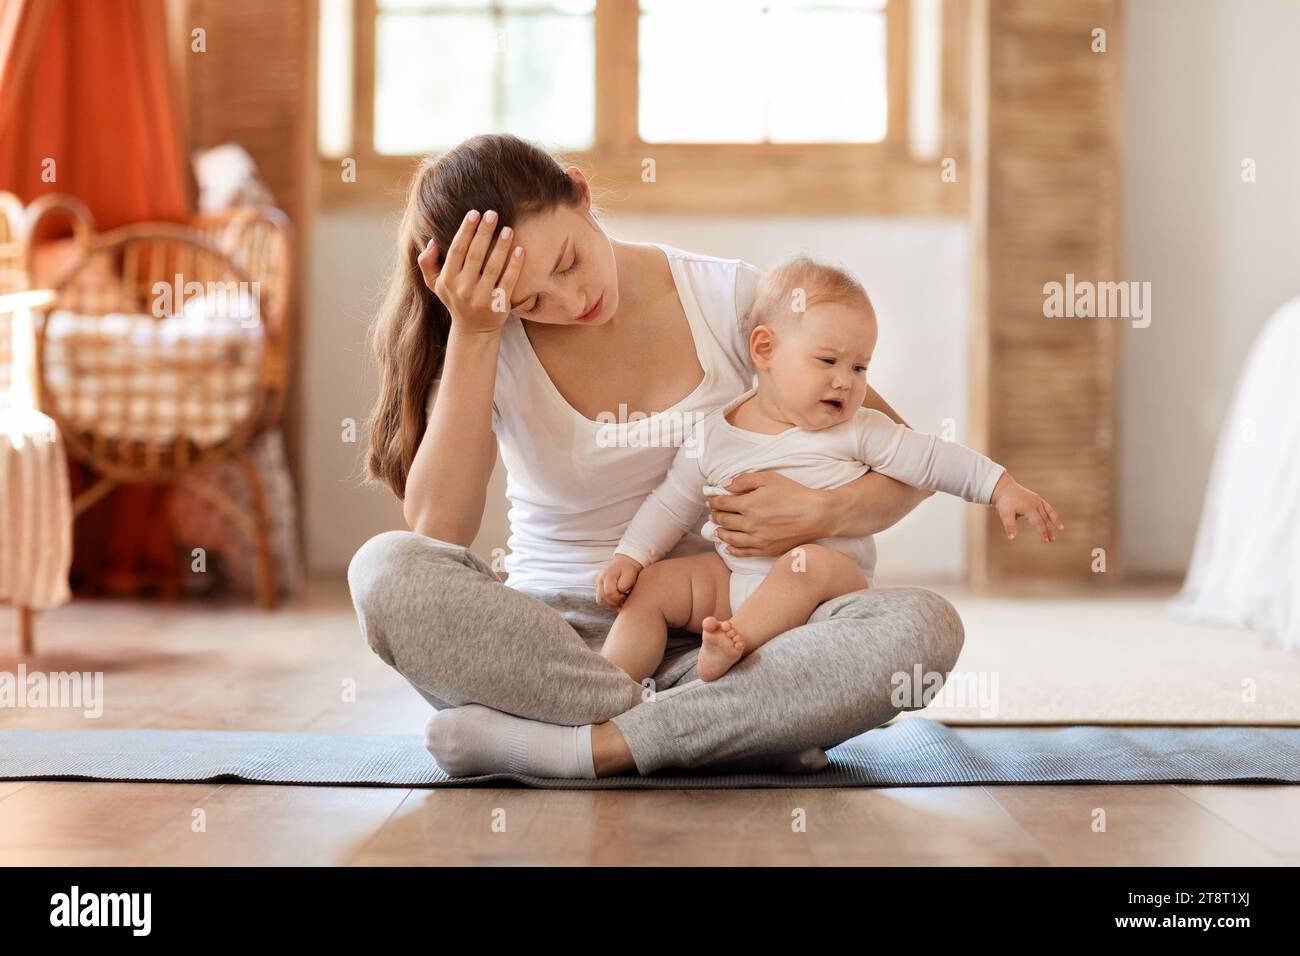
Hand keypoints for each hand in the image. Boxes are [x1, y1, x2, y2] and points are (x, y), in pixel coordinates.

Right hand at [417, 209, 524, 334]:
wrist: (473, 331)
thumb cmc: (455, 300)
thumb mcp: (435, 284)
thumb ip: (427, 263)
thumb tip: (431, 241)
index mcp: (447, 280)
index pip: (457, 250)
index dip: (466, 230)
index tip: (474, 213)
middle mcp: (463, 289)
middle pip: (475, 255)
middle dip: (484, 232)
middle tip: (493, 213)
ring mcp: (482, 298)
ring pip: (493, 266)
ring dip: (501, 246)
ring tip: (508, 229)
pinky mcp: (499, 305)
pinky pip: (508, 281)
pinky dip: (514, 265)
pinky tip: (520, 250)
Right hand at [596, 554, 642, 608]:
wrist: (625, 565)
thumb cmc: (629, 571)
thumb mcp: (631, 575)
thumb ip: (624, 585)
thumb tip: (618, 593)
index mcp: (608, 575)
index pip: (609, 593)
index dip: (618, 598)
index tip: (625, 595)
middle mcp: (601, 579)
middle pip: (602, 598)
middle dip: (614, 602)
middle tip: (623, 599)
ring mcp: (598, 583)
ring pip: (600, 600)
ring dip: (610, 604)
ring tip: (620, 601)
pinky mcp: (598, 588)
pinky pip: (600, 600)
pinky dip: (608, 603)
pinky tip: (616, 601)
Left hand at [706, 471, 829, 557]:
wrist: (816, 515)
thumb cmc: (794, 494)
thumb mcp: (769, 478)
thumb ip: (744, 480)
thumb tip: (725, 485)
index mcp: (748, 504)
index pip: (723, 503)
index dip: (714, 501)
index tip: (711, 500)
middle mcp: (749, 524)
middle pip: (724, 521)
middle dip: (715, 516)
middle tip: (713, 513)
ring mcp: (757, 539)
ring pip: (730, 538)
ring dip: (720, 533)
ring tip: (717, 529)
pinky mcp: (766, 550)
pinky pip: (743, 552)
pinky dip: (732, 549)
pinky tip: (728, 547)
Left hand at [990, 473, 1063, 542]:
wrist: (1003, 488)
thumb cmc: (1004, 502)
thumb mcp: (1005, 515)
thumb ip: (1010, 526)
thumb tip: (1012, 538)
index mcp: (1029, 508)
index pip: (1038, 522)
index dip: (1042, 532)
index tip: (1045, 541)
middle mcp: (1035, 503)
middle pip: (1044, 519)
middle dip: (1048, 530)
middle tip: (1051, 540)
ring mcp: (1037, 500)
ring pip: (1048, 512)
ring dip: (1054, 521)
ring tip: (1061, 529)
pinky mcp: (1037, 498)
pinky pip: (1047, 507)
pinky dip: (1052, 513)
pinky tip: (1054, 520)